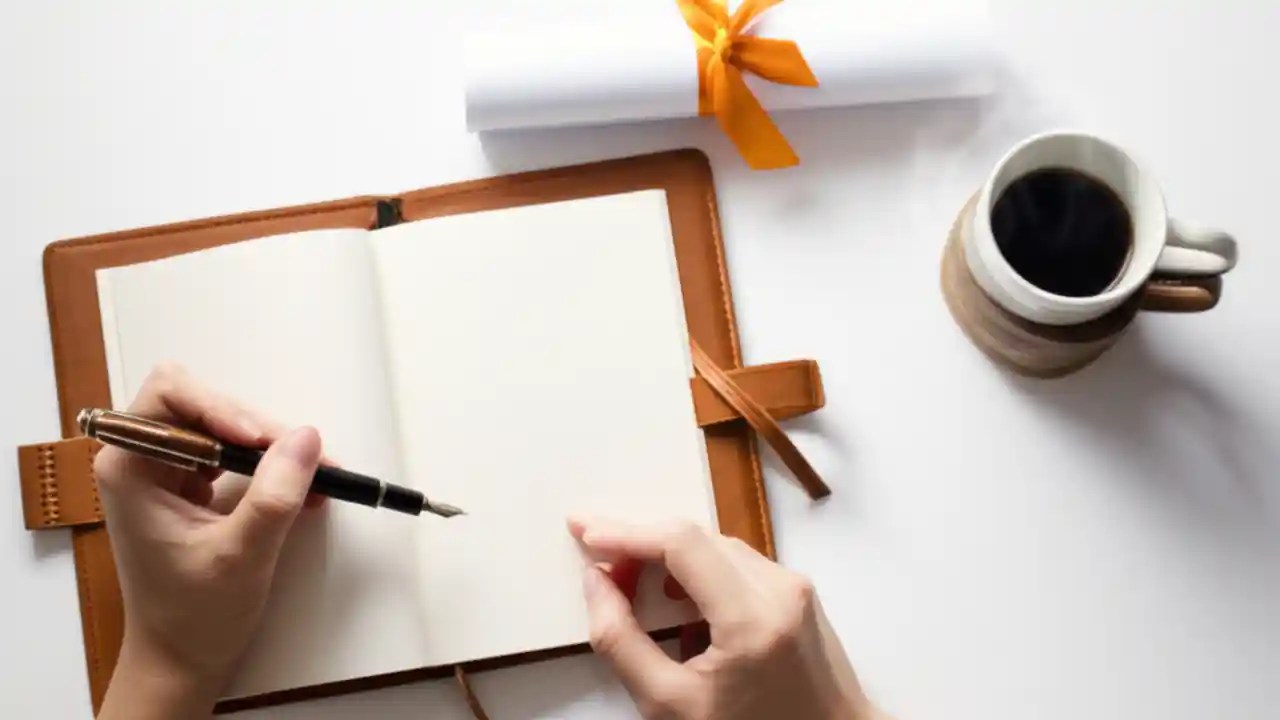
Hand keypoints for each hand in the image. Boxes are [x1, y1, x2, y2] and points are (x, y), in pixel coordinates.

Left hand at [94, 364, 323, 719]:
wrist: (182, 658)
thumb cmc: (194, 615)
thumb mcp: (240, 556)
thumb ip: (272, 497)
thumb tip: (307, 439)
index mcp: (129, 467)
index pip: (169, 395)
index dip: (219, 406)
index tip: (260, 440)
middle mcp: (142, 458)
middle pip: (204, 404)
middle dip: (257, 427)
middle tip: (302, 458)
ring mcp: (166, 470)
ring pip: (225, 423)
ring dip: (270, 445)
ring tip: (313, 476)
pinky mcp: (190, 484)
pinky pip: (233, 451)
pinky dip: (268, 463)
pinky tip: (300, 486)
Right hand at [569, 518, 883, 719]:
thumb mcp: (671, 706)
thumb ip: (621, 643)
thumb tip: (596, 580)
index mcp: (753, 618)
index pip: (681, 543)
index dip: (626, 532)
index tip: (585, 531)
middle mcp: (782, 590)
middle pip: (697, 537)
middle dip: (641, 543)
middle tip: (601, 565)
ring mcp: (795, 587)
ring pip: (716, 546)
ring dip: (669, 557)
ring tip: (631, 585)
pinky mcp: (798, 593)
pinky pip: (738, 563)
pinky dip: (699, 571)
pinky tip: (676, 601)